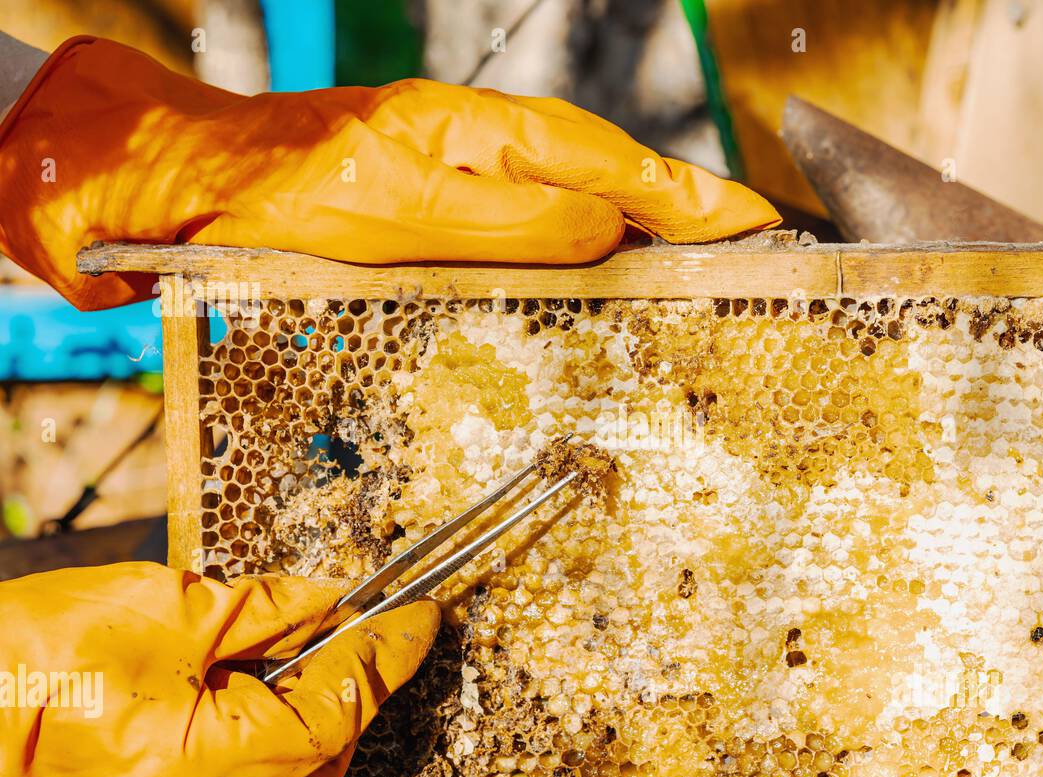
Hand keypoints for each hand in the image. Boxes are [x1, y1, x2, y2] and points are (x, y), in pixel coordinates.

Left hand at [0, 35, 779, 309]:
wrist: (195, 189)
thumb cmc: (286, 196)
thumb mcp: (400, 212)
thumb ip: (511, 221)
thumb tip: (607, 232)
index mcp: (495, 140)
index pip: (624, 170)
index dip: (696, 204)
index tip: (762, 230)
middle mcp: (494, 153)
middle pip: (618, 184)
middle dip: (692, 219)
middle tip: (757, 258)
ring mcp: (472, 181)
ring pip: (584, 208)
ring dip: (650, 240)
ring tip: (707, 275)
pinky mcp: (449, 213)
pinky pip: (543, 233)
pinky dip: (591, 255)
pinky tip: (606, 285)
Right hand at [0, 562, 437, 776]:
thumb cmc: (48, 644)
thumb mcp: (174, 607)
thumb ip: (266, 608)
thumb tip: (330, 600)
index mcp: (214, 751)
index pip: (335, 710)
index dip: (384, 660)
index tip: (419, 616)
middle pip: (324, 745)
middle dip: (365, 683)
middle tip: (390, 624)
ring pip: (294, 756)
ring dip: (329, 696)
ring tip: (347, 636)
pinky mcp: (171, 771)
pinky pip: (254, 751)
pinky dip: (286, 707)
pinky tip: (290, 660)